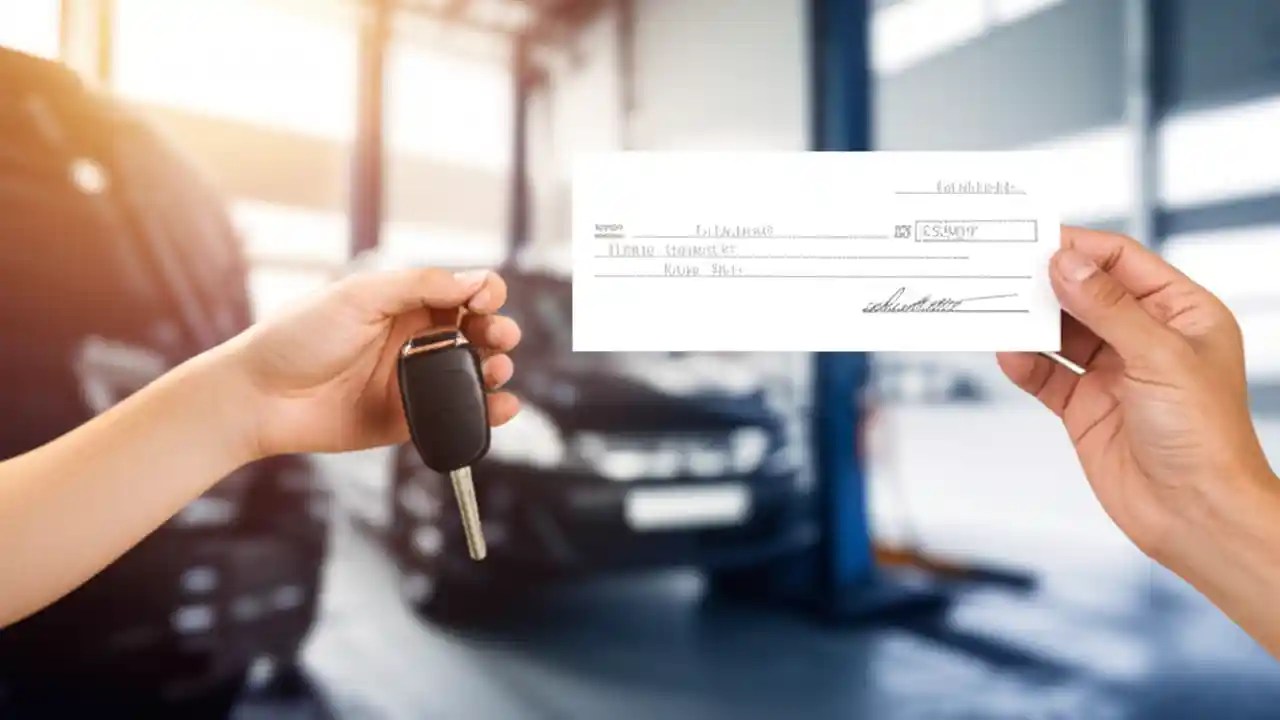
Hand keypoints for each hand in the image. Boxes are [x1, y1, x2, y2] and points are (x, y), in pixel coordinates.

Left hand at [225, 267, 520, 456]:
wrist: (259, 398)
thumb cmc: (298, 337)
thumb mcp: (359, 296)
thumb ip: (419, 285)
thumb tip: (474, 280)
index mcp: (405, 302)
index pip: (462, 291)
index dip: (485, 292)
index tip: (486, 301)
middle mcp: (416, 339)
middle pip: (478, 331)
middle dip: (499, 331)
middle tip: (499, 337)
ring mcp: (415, 380)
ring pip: (474, 373)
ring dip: (498, 369)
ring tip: (496, 371)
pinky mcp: (409, 420)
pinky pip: (457, 415)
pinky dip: (488, 413)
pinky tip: (501, 407)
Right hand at [997, 227, 1275, 569]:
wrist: (1195, 514)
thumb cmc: (1206, 438)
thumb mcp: (1159, 357)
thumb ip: (1107, 307)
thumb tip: (1067, 263)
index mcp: (1180, 313)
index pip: (1121, 262)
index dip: (1079, 248)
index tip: (1036, 241)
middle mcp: (1145, 338)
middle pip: (1083, 293)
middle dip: (1046, 283)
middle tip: (1005, 271)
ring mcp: (1112, 373)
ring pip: (1059, 333)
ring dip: (1030, 323)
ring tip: (998, 310)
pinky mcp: (1085, 408)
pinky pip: (1046, 375)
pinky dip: (1025, 364)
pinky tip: (1010, 355)